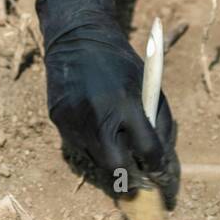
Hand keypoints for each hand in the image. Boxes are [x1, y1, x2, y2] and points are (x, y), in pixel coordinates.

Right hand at [36, 0, 177, 196]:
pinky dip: (93, 145)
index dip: (157, 167)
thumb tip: (162, 160)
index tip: (161, 175)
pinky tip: (97, 129)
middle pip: (116, 167)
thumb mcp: (148, 85)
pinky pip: (80, 146)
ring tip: (119, 148)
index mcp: (126, 102)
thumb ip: (158, 121)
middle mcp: (98, 115)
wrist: (77, 39)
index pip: (146, 149)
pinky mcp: (58, 120)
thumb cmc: (121, 62)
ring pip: (96, 160)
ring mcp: (74, 120)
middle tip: (139, 180)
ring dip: (111, 161)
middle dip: (130, 179)